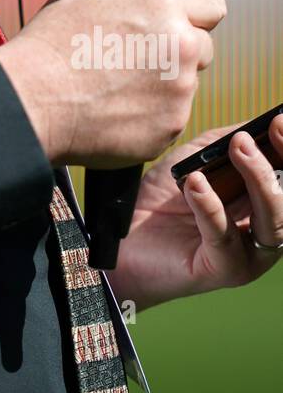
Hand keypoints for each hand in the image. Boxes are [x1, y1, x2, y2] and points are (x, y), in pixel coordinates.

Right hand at [0, 0, 226, 166]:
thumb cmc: (48, 49)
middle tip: (137, 62)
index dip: (194, 14)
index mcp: (161, 7)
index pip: (212, 4)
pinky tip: (115, 112)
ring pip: (184, 87)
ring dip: (161, 88)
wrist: (31, 103)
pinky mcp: (169, 129)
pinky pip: (169, 119)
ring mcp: (179, 92)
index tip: (180, 23)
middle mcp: (180, 47)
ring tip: (116, 90)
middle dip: (177, 54)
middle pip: (202, 48)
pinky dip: (149, 118)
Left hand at [105, 113, 282, 312]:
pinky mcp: (222, 270)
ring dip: (257, 180)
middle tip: (247, 137)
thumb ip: (225, 144)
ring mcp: (248, 256)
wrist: (124, 237)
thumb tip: (255, 123)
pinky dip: (211, 206)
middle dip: (273, 165)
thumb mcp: (197, 162)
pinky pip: (224, 238)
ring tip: (236, 148)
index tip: (278, 122)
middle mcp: (265, 233)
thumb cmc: (163, 200)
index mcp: (264, 207)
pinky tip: (195, 183)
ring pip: (272, 221)